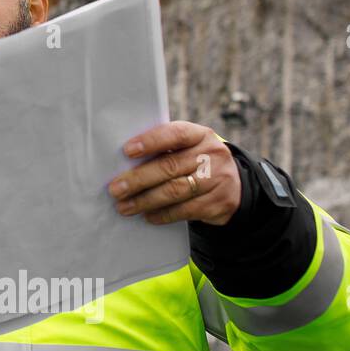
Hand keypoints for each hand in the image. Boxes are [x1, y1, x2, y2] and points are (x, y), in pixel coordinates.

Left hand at [107, 121, 241, 226]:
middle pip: (170, 166)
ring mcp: (218, 179)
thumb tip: (123, 165)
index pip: (175, 134)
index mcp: (199, 135)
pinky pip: (186, 210)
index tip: (127, 151)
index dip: (151, 141)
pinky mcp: (220, 202)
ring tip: (124, 206)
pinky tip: (148, 216)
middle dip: (138, 179)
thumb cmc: (195, 163)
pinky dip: (163, 214)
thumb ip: (163, 152)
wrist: (234, 186)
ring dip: (145, 200)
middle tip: (115, 189)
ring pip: (176, 190)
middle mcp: (212, 154)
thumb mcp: (187, 149)